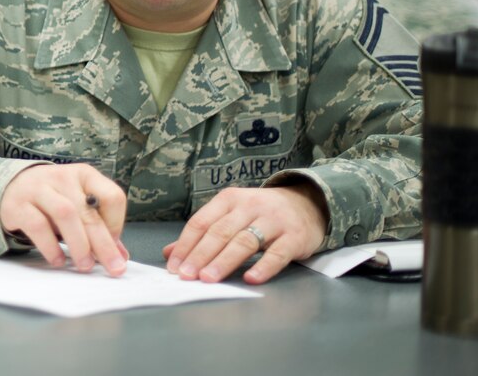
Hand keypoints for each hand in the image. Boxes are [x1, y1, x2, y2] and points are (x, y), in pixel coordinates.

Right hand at [0, 163, 128, 275]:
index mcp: (84, 175)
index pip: (112, 196)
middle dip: (103, 243)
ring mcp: (37, 189)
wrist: (9, 187)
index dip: (117, 224)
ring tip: (85, 265)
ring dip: (79, 244)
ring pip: (65, 214)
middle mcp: (62, 177)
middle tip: (113, 267)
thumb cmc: (52, 198)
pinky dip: (51, 247)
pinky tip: (58, 260)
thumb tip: (120, 255)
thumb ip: (99, 226)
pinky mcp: (18, 205)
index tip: (114, 244)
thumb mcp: (77, 203)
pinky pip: (38, 226)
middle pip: (88, 211)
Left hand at [163, 184, 327, 284]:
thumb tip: (169, 254)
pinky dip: (264, 266)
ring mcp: (273, 220)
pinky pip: (278, 253)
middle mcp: (250, 206)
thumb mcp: (231, 216)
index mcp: (229, 200)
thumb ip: (203, 234)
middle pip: (220, 232)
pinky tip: (250, 279)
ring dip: (224, 261)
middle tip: (187, 276)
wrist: (309, 203)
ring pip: (245, 241)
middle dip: (200, 255)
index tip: (174, 267)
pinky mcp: (295, 236)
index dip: (185, 245)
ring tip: (209, 278)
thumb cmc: (261, 214)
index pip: (201, 222)